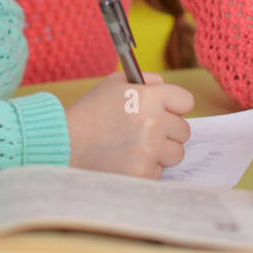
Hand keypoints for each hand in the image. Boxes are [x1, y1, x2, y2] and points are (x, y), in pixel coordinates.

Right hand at [64, 71, 193, 178]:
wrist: (66, 142)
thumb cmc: (90, 112)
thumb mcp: (114, 83)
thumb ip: (146, 80)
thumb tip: (165, 86)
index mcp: (149, 97)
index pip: (186, 101)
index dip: (174, 106)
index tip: (165, 111)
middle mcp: (154, 123)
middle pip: (184, 130)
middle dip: (168, 131)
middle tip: (145, 131)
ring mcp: (149, 150)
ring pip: (176, 153)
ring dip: (161, 152)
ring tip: (137, 147)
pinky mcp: (143, 173)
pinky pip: (160, 172)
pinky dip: (147, 168)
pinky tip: (127, 160)